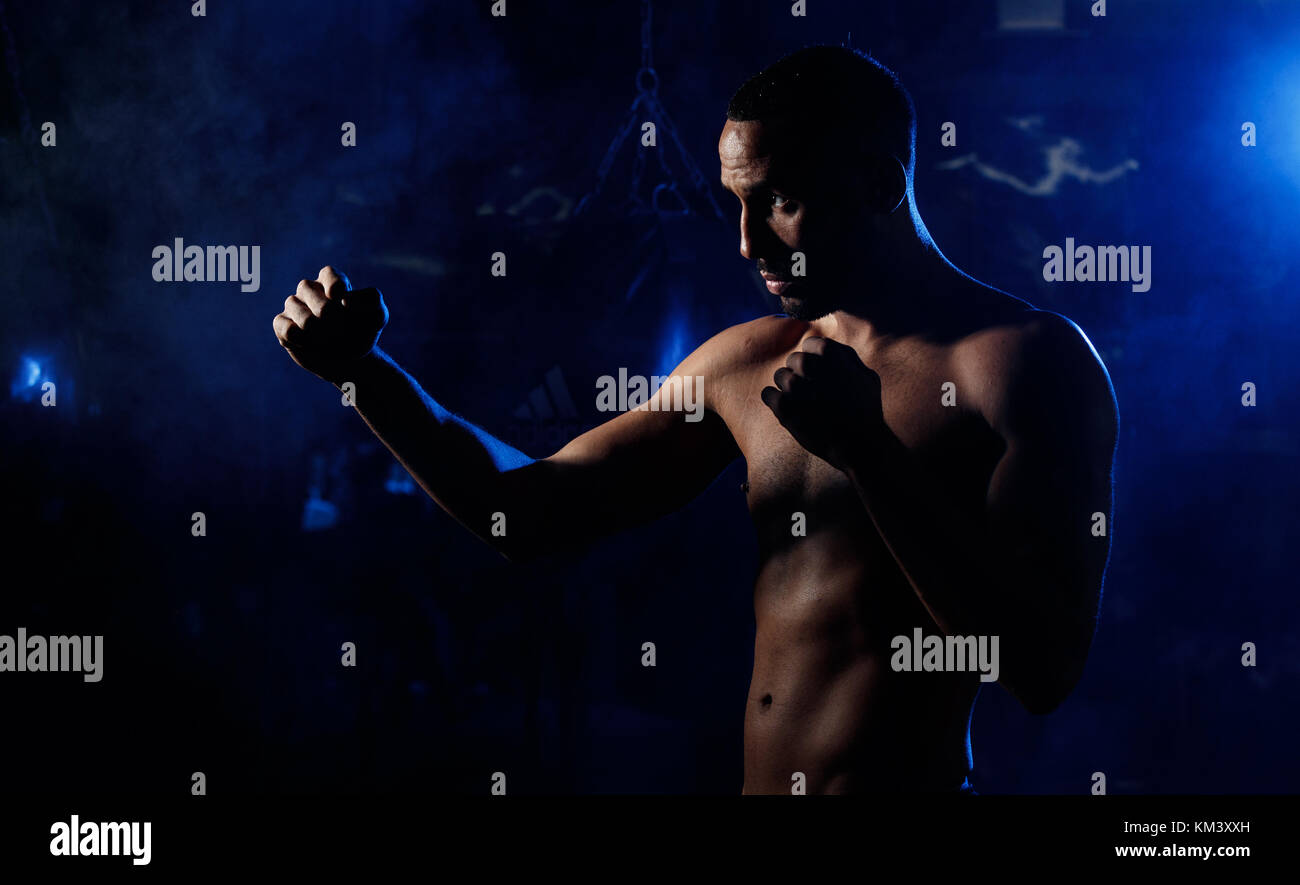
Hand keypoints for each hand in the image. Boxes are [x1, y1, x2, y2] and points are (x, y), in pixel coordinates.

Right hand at [273, 266, 387, 383]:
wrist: (350, 360)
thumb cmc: (362, 332)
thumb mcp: (378, 317)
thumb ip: (372, 301)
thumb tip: (346, 299)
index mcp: (332, 282)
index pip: (328, 274)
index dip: (334, 285)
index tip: (343, 302)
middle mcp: (311, 290)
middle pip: (306, 286)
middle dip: (325, 309)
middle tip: (339, 327)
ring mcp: (295, 306)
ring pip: (293, 305)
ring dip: (312, 325)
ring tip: (325, 338)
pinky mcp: (283, 325)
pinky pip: (283, 325)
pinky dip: (296, 337)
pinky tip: (308, 344)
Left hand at [760, 336, 886, 471]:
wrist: (859, 443)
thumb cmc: (866, 409)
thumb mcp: (866, 375)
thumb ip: (846, 357)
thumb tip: (829, 348)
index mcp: (828, 352)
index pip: (809, 345)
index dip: (815, 361)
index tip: (820, 375)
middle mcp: (807, 364)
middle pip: (793, 360)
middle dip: (800, 373)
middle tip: (813, 392)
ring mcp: (792, 385)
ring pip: (779, 376)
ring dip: (788, 388)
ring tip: (805, 404)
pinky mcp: (782, 405)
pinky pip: (767, 394)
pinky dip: (776, 402)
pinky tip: (790, 411)